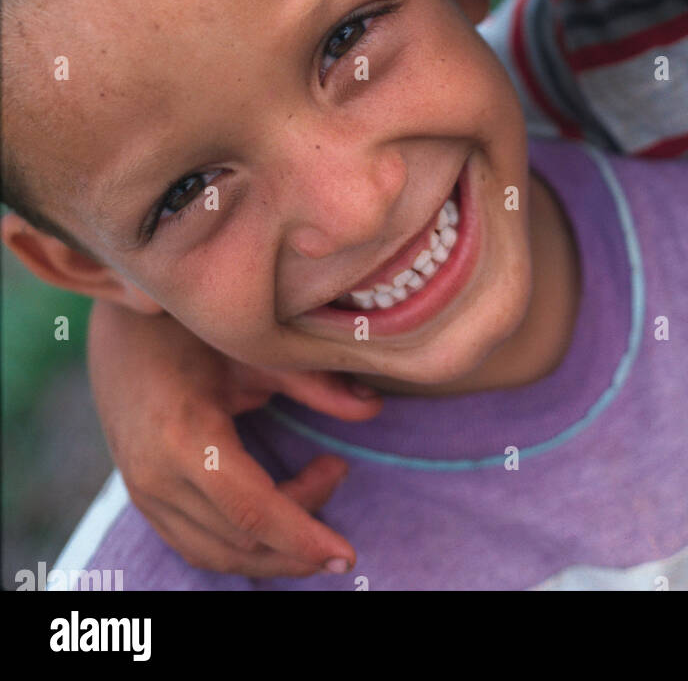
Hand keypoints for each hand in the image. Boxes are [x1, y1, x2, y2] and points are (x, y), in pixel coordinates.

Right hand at [88, 301, 381, 576]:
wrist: (119, 328)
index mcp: (184, 439)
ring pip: (217, 552)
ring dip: (274, 547)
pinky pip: (197, 543)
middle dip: (298, 542)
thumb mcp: (253, 352)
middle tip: (339, 494)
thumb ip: (314, 383)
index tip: (347, 554)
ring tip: (318, 489)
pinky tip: (280, 513)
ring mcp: (144, 494)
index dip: (303, 537)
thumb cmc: (190, 331)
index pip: (252, 511)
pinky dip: (243, 543)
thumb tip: (373, 407)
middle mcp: (157, 478)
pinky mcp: (144, 498)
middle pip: (239, 541)